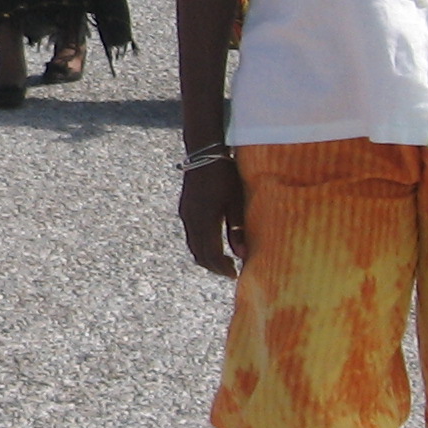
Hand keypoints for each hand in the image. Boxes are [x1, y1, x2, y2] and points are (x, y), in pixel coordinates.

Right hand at [179, 161, 248, 277]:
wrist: (204, 153)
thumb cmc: (225, 175)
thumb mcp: (236, 201)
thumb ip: (238, 229)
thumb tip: (242, 255)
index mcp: (204, 219)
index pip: (211, 253)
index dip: (222, 267)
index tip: (235, 275)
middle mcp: (190, 220)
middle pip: (199, 253)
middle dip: (214, 266)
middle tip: (230, 273)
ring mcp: (185, 215)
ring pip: (193, 246)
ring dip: (207, 257)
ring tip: (223, 262)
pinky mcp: (185, 210)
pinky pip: (191, 236)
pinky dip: (202, 246)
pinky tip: (214, 245)